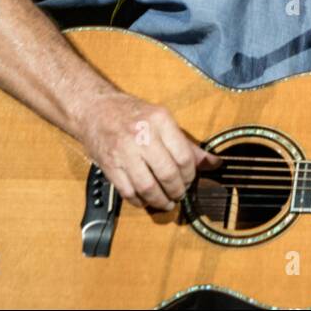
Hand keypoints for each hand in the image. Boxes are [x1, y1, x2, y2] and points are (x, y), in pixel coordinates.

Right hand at [79, 91, 220, 210]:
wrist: (95, 109)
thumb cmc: (133, 115)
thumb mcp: (163, 121)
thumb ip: (188, 145)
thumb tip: (215, 163)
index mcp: (160, 120)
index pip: (183, 156)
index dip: (191, 174)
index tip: (190, 180)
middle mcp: (142, 135)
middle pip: (167, 173)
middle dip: (177, 190)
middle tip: (179, 194)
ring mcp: (123, 152)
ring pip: (148, 187)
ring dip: (161, 200)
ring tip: (166, 202)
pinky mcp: (109, 165)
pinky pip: (128, 192)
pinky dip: (140, 201)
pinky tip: (147, 200)